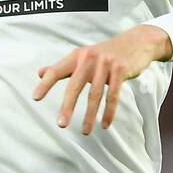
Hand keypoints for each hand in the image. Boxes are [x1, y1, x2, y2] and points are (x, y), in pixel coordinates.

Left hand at [33, 25, 172, 134]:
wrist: (137, 41)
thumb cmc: (105, 52)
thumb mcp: (83, 55)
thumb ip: (62, 66)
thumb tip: (39, 73)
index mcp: (77, 56)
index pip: (56, 71)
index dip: (45, 84)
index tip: (35, 98)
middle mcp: (89, 58)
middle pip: (75, 86)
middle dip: (67, 106)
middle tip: (61, 124)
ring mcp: (106, 64)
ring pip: (95, 94)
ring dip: (90, 115)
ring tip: (86, 131)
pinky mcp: (121, 70)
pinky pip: (114, 95)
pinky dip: (109, 112)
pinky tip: (105, 124)